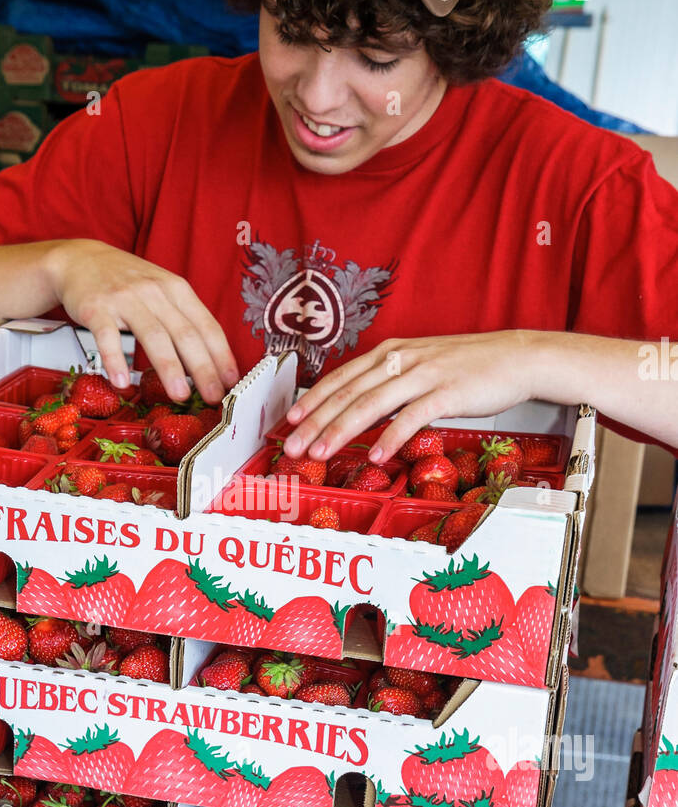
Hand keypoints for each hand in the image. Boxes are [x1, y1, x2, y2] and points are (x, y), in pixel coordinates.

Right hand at [46, 240, 239, 402]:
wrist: (80, 259)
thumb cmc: (126, 281)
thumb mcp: (161, 289)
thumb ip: (182, 318)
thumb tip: (209, 362)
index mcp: (176, 289)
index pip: (207, 326)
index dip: (222, 356)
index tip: (231, 382)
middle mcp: (154, 292)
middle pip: (185, 334)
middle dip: (203, 369)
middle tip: (213, 397)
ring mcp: (125, 299)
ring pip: (153, 336)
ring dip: (169, 368)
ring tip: (180, 395)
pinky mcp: (96, 308)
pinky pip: (108, 337)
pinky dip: (115, 360)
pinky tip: (123, 382)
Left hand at [284, 331, 539, 461]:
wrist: (515, 357)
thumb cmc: (467, 366)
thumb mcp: (420, 365)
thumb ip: (390, 382)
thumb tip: (360, 408)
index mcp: (391, 351)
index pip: (342, 377)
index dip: (313, 399)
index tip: (290, 420)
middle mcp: (401, 359)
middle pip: (349, 393)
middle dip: (316, 421)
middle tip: (292, 446)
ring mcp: (424, 374)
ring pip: (373, 404)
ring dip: (342, 430)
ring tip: (321, 453)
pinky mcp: (447, 392)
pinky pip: (412, 416)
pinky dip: (391, 437)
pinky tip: (374, 455)